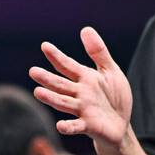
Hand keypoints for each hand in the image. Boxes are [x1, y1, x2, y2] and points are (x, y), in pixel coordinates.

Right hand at [29, 26, 132, 146]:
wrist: (122, 125)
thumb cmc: (114, 97)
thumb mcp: (110, 70)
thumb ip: (98, 52)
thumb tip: (85, 28)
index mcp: (84, 78)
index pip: (67, 65)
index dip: (57, 56)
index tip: (45, 46)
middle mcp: (80, 93)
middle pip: (60, 85)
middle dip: (47, 78)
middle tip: (32, 71)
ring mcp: (82, 110)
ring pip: (64, 103)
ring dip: (51, 99)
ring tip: (37, 92)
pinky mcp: (88, 125)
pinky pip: (76, 126)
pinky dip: (68, 126)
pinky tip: (60, 126)